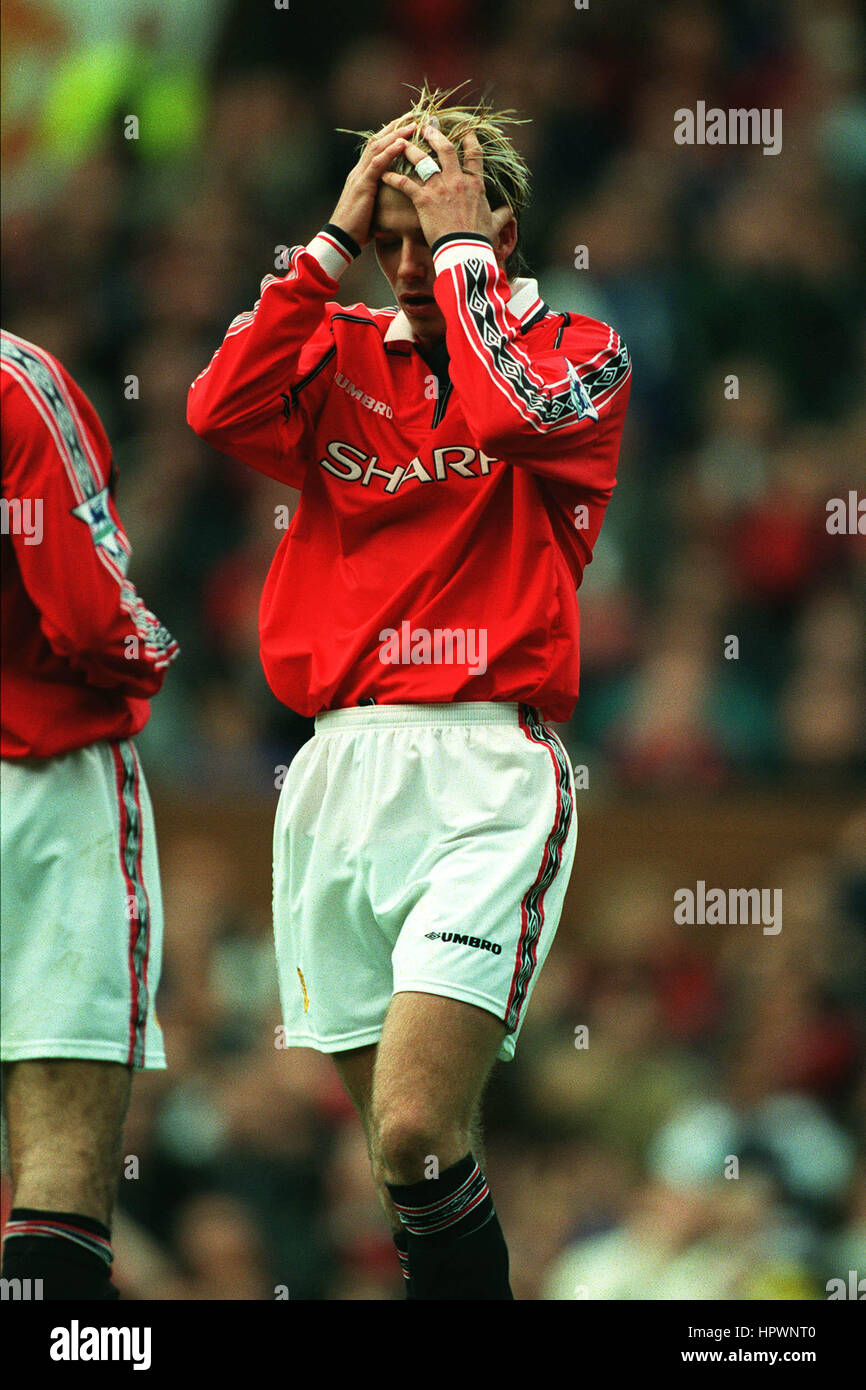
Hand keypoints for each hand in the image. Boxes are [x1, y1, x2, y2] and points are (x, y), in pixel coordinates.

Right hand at [330, 118, 416, 247]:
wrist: (342, 239)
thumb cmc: (357, 228)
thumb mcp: (371, 207)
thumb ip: (379, 195)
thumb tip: (394, 194)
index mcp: (362, 175)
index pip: (376, 148)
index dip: (391, 134)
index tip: (406, 124)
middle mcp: (359, 170)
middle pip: (377, 141)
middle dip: (395, 127)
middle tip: (412, 116)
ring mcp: (360, 176)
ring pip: (377, 148)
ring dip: (396, 135)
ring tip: (412, 125)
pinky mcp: (362, 185)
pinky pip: (377, 164)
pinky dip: (390, 152)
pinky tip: (402, 143)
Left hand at [380, 125, 511, 248]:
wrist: (464, 251)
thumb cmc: (480, 239)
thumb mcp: (495, 223)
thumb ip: (502, 214)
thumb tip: (510, 210)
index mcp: (475, 183)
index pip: (475, 154)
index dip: (470, 139)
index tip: (466, 130)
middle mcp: (456, 180)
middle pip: (445, 149)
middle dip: (434, 135)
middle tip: (425, 126)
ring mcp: (439, 188)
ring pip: (422, 161)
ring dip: (410, 150)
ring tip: (401, 143)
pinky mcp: (423, 199)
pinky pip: (405, 183)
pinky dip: (393, 177)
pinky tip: (384, 174)